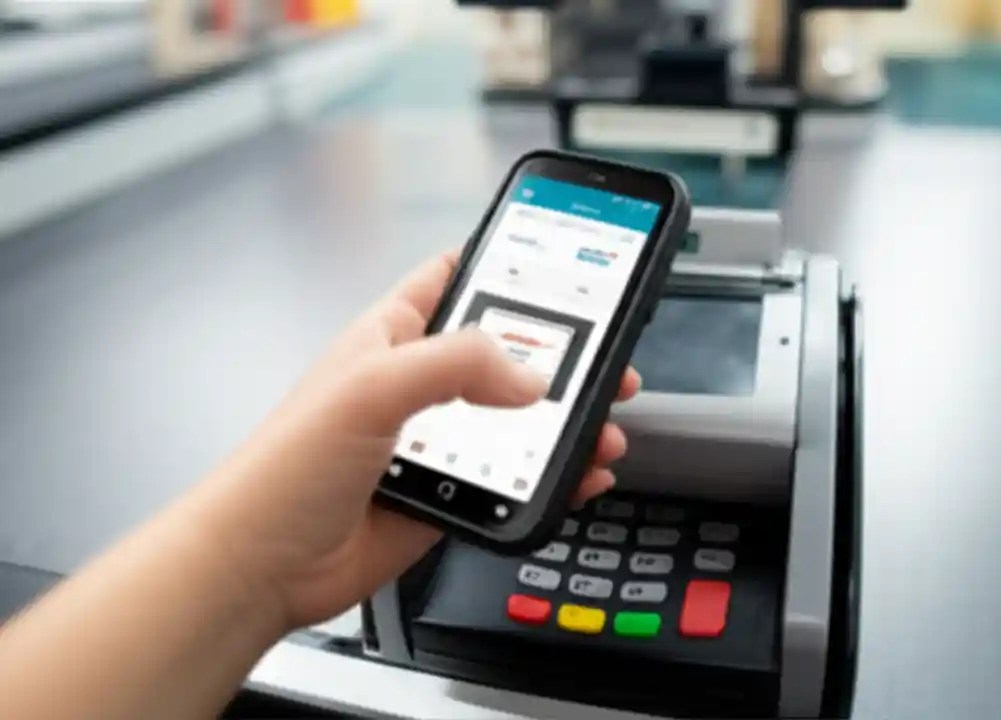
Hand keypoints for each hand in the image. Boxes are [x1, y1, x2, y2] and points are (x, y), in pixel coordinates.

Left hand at [187, 250, 639, 628]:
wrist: (262, 565)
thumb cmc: (285, 467)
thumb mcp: (371, 388)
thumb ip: (455, 365)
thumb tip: (528, 378)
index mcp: (393, 336)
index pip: (455, 279)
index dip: (505, 267)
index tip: (561, 268)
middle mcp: (418, 385)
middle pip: (507, 357)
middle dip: (562, 359)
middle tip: (610, 362)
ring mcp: (436, 443)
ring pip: (519, 423)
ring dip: (568, 424)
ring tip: (605, 426)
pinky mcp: (448, 495)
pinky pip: (515, 480)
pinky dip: (554, 478)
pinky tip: (579, 477)